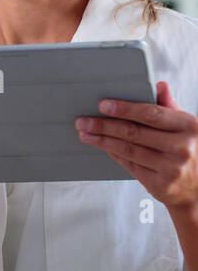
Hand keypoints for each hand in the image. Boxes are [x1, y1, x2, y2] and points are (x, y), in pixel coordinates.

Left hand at [77, 80, 197, 212]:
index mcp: (190, 127)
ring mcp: (171, 168)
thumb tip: (159, 85)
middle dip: (104, 125)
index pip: (151, 114)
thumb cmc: (191, 149)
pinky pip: (129, 165)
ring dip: (102, 140)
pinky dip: (113, 153)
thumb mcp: (187, 126)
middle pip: (134, 132)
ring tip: (85, 133)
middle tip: (83, 120)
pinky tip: (101, 145)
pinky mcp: (160, 184)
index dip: (124, 109)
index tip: (102, 105)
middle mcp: (182, 148)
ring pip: (128, 150)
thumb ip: (170, 107)